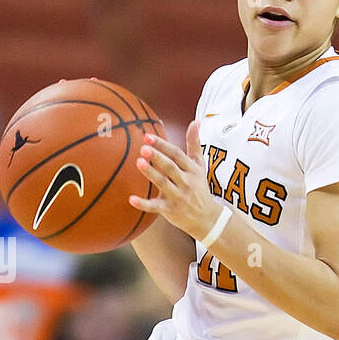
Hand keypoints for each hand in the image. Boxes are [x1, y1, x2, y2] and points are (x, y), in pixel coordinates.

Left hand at [130, 123, 219, 240]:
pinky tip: (131, 199)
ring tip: (139, 162)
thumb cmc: (199, 188)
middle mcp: (186, 182)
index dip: (162, 145)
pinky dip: (143, 204)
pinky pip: (155, 207)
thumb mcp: (200, 165)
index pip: (176, 154)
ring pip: (163, 184)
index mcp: (191, 169)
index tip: (147, 136)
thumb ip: (195, 143)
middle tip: (143, 148)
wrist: (207, 218)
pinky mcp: (170, 210)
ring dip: (151, 174)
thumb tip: (196, 121)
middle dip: (158, 157)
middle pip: (171, 167)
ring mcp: (178, 196)